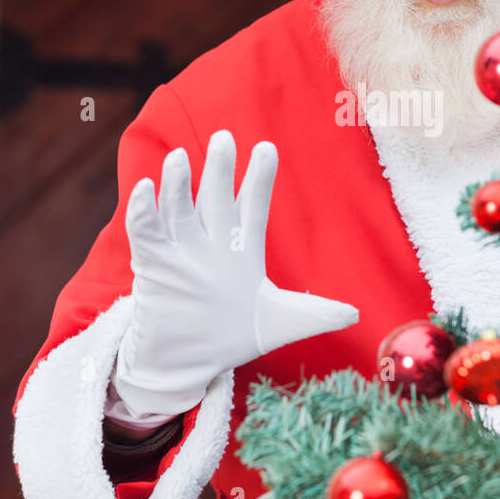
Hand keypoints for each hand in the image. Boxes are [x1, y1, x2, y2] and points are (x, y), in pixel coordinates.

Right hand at [111, 131, 358, 417]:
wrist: (188, 360)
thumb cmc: (234, 335)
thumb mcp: (279, 322)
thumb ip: (315, 314)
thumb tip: (356, 314)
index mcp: (242, 247)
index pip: (252, 206)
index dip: (259, 179)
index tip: (267, 149)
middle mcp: (211, 242)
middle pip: (215, 199)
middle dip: (220, 170)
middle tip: (224, 137)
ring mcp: (180, 250)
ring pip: (179, 210)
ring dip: (178, 185)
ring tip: (180, 157)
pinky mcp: (153, 264)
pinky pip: (146, 233)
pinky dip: (143, 212)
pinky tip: (145, 188)